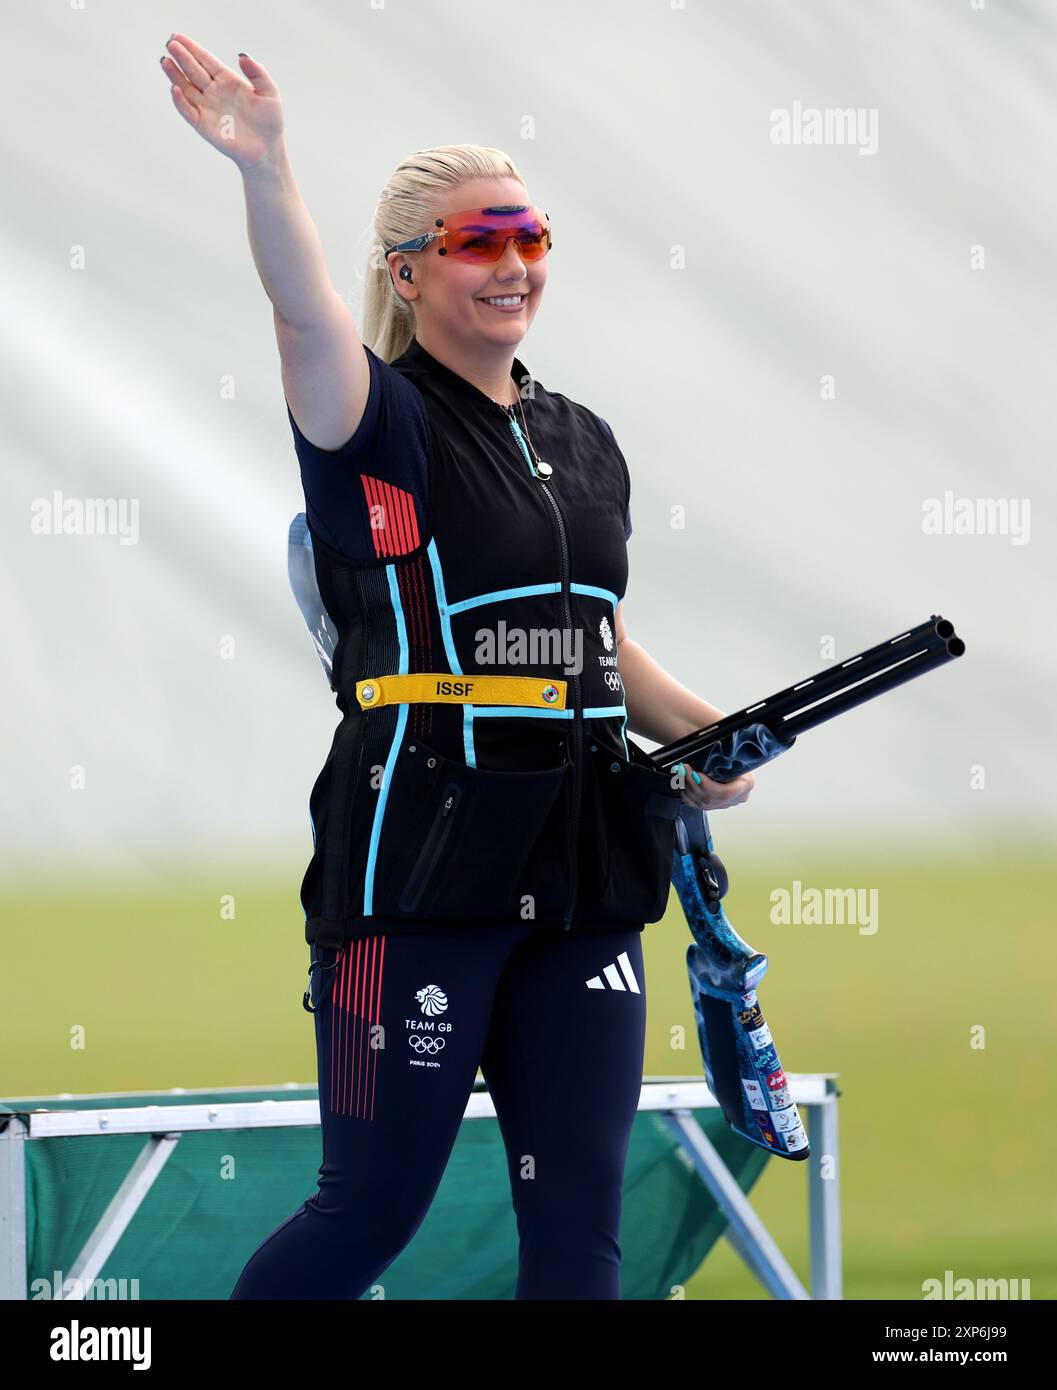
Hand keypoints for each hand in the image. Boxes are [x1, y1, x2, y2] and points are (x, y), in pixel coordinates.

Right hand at [159, 34, 283, 171]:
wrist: (267, 150)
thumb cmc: (270, 122)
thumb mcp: (270, 93)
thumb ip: (258, 72)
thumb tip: (242, 55)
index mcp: (227, 80)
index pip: (206, 60)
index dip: (192, 49)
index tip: (178, 37)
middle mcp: (214, 92)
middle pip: (193, 71)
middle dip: (181, 57)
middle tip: (170, 43)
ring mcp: (207, 108)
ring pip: (186, 88)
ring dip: (175, 74)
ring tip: (165, 60)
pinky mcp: (204, 125)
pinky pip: (188, 111)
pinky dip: (180, 101)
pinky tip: (175, 88)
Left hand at [671, 762, 754, 809]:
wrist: (740, 766)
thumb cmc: (739, 760)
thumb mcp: (737, 757)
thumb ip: (726, 758)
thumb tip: (708, 755)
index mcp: (745, 786)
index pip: (724, 793)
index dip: (708, 786)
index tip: (697, 774)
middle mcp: (735, 799)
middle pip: (709, 798)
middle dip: (692, 783)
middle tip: (683, 769)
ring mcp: (724, 804)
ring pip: (700, 803)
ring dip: (686, 788)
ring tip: (679, 774)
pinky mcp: (713, 806)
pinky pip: (696, 805)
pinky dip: (686, 795)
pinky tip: (681, 783)